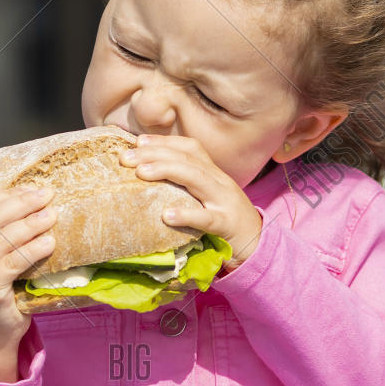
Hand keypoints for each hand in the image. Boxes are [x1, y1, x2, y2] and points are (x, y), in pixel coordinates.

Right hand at [0, 185, 57, 350]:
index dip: (9, 193)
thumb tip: (33, 193)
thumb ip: (0, 226)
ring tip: (52, 216)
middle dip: (23, 204)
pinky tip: (50, 242)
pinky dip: (34, 249)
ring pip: (4, 237)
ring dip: (32, 224)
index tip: (34, 188)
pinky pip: (14, 261)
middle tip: (48, 196)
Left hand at [118, 135, 263, 270]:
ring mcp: (225, 201)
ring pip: (196, 178)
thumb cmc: (225, 222)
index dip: (164, 141)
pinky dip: (187, 215)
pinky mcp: (228, 225)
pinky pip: (207, 218)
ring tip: (140, 173)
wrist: (259, 244)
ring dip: (166, 171)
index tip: (137, 141)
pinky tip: (167, 216)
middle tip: (126, 158)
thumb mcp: (206, 198)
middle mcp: (220, 181)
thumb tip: (149, 178)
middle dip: (155, 154)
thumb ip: (185, 187)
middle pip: (187, 159)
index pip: (189, 148)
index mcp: (214, 173)